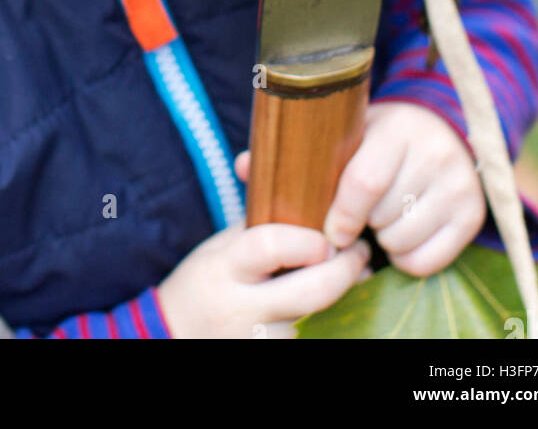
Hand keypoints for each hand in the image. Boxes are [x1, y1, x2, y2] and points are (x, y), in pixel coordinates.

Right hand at [156, 162, 370, 338]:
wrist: (178, 335)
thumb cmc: (204, 283)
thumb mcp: (220, 246)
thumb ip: (257, 222)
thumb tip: (291, 184)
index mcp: (225, 269)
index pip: (270, 247)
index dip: (306, 240)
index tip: (326, 235)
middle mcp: (245, 310)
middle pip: (312, 291)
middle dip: (345, 268)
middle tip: (359, 249)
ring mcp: (264, 340)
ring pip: (323, 317)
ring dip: (347, 293)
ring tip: (356, 271)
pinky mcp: (277, 353)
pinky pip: (318, 331)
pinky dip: (334, 314)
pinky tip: (340, 298)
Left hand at [321, 101, 486, 276]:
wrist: (440, 131)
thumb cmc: (384, 138)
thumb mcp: (355, 132)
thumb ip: (317, 157)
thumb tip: (269, 184)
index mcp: (399, 128)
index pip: (364, 183)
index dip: (341, 215)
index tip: (332, 230)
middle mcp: (436, 154)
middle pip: (381, 217)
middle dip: (363, 223)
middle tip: (365, 210)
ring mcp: (459, 186)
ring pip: (401, 242)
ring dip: (384, 240)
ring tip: (386, 216)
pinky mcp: (472, 216)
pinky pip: (426, 262)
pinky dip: (406, 258)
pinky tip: (404, 232)